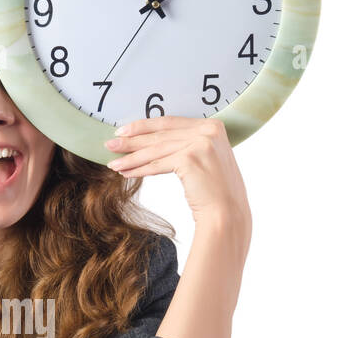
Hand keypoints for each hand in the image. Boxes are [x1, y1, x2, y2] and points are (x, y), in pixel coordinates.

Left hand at [105, 115, 251, 234]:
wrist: (227, 215)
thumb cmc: (215, 192)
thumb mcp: (205, 160)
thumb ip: (189, 145)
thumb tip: (155, 144)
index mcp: (213, 126)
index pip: (170, 122)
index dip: (144, 126)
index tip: (124, 130)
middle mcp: (208, 130)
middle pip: (161, 134)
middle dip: (132, 140)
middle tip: (110, 144)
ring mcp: (200, 143)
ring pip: (156, 150)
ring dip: (131, 157)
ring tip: (113, 163)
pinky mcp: (190, 159)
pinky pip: (157, 164)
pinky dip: (139, 169)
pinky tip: (126, 173)